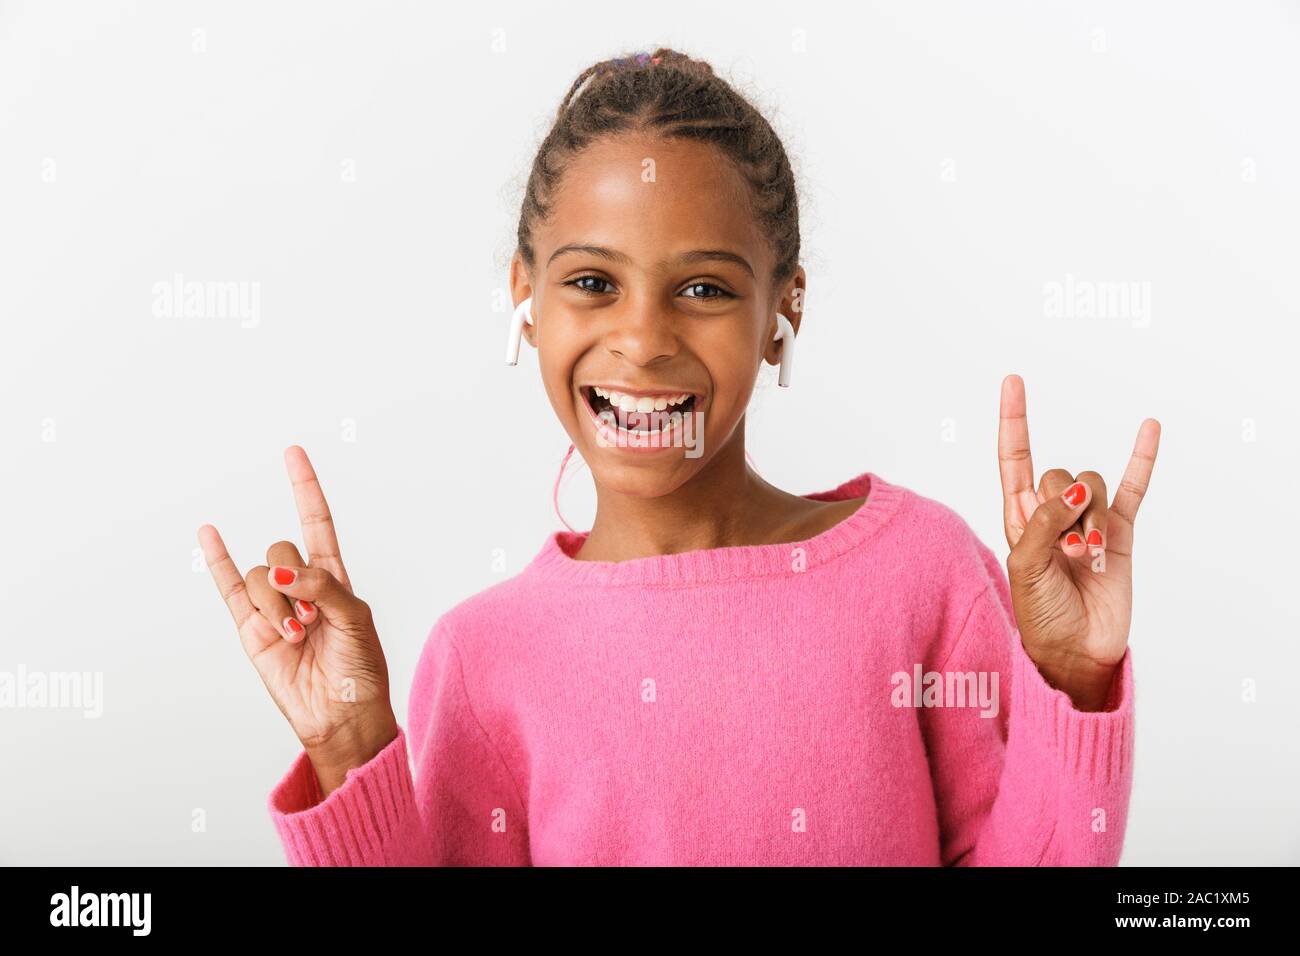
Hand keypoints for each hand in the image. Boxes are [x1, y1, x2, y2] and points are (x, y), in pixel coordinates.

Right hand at [199, 446, 396, 793]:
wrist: (341, 717)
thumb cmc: (360, 669)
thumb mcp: (357, 621)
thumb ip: (324, 588)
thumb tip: (283, 572)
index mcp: (334, 578)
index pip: (317, 523)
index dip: (305, 488)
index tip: (293, 452)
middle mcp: (300, 585)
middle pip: (282, 550)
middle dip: (294, 579)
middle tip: (312, 618)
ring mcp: (273, 606)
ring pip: (260, 578)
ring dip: (276, 605)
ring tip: (296, 636)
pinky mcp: (250, 629)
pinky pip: (229, 588)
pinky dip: (217, 561)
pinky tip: (210, 533)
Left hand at [997, 375, 1159, 710]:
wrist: (1074, 651)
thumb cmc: (1039, 613)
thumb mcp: (1025, 567)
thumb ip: (1043, 524)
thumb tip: (1074, 491)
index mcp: (1019, 517)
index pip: (1015, 459)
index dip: (1014, 421)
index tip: (1013, 381)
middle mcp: (1052, 512)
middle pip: (1058, 475)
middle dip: (1062, 506)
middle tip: (1064, 550)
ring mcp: (1087, 519)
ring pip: (1091, 485)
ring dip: (1089, 519)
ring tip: (1084, 556)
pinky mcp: (1119, 532)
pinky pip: (1132, 488)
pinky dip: (1140, 459)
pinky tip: (1149, 429)